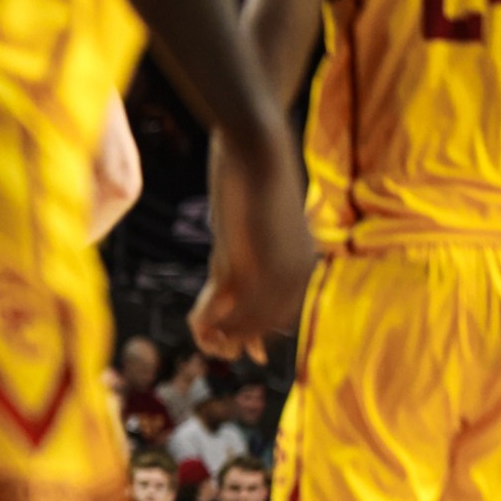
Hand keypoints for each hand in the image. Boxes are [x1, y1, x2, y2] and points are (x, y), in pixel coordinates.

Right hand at [189, 132, 315, 363]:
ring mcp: (273, 271)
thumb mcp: (262, 214)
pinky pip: (226, 307)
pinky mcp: (248, 264)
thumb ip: (256, 241)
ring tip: (203, 340)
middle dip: (238, 339)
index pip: (283, 312)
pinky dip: (209, 321)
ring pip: (245, 321)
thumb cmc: (260, 172)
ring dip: (221, 336)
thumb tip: (242, 254)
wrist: (259, 148)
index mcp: (304, 259)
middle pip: (264, 322)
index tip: (245, 352)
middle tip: (215, 349)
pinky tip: (197, 327)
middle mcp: (295, 271)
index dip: (259, 334)